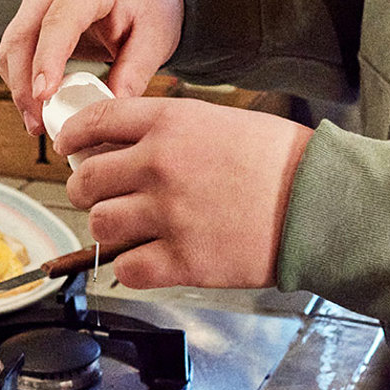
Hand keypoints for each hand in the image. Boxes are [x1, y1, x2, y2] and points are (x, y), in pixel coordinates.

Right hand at [0, 0, 183, 134]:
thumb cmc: (149, 9)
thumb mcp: (155, 39)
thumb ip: (135, 73)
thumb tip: (111, 106)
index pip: (58, 23)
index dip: (46, 60)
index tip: (43, 96)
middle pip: (22, 37)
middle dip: (24, 85)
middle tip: (37, 123)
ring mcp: (37, 1)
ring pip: (11, 47)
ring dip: (18, 87)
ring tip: (37, 122)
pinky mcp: (30, 18)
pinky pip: (14, 52)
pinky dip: (20, 81)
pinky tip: (37, 106)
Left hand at [55, 98, 312, 288]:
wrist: (322, 202)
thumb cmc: (281, 161)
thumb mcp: (220, 121)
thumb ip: (169, 130)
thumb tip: (124, 146)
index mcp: (169, 124)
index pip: (95, 121)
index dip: (72, 137)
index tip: (67, 148)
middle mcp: (160, 165)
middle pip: (86, 180)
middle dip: (86, 190)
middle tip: (99, 197)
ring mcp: (169, 214)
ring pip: (100, 226)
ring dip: (108, 230)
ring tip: (130, 230)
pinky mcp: (184, 260)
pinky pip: (126, 268)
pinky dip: (131, 267)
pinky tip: (148, 259)